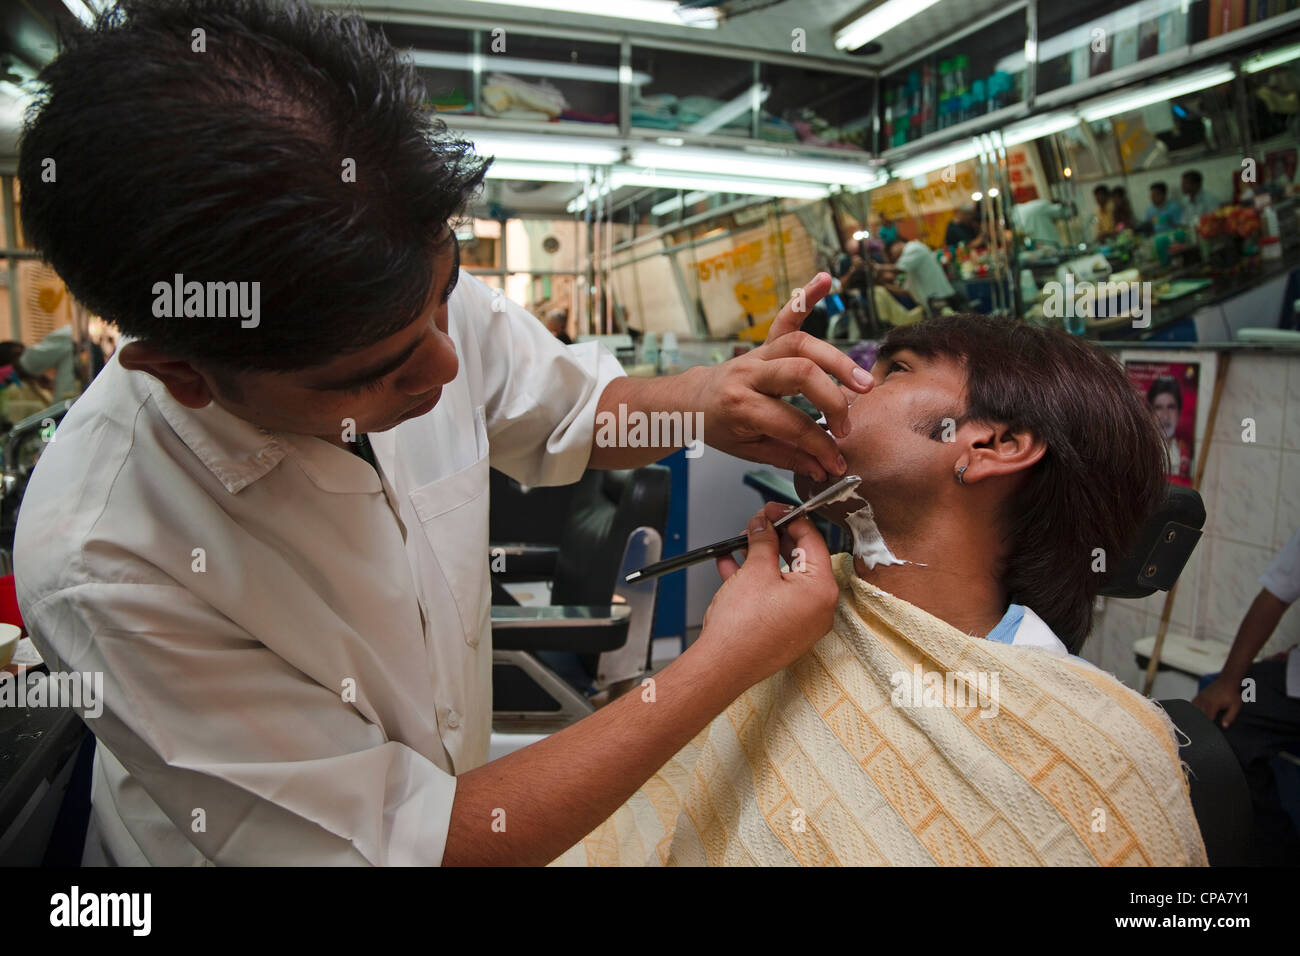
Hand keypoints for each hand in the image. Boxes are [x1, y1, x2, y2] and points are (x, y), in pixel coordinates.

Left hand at [686, 273, 872, 480]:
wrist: (690, 401)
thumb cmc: (719, 427)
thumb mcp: (747, 450)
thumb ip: (788, 456)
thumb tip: (826, 469)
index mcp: (741, 407)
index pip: (792, 425)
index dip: (820, 446)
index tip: (837, 462)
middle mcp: (749, 374)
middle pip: (800, 374)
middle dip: (832, 399)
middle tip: (847, 424)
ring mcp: (758, 354)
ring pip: (801, 344)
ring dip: (836, 360)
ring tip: (862, 381)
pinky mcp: (764, 343)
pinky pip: (786, 317)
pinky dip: (805, 296)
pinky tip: (823, 281)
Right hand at [698, 503, 838, 695]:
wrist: (721, 667)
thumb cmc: (742, 629)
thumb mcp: (755, 570)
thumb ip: (763, 540)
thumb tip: (765, 524)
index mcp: (821, 590)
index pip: (813, 541)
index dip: (791, 519)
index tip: (773, 510)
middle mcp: (818, 608)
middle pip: (800, 559)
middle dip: (774, 539)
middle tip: (757, 524)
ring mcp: (802, 623)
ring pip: (784, 578)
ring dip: (762, 558)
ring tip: (740, 544)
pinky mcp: (785, 632)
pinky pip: (776, 598)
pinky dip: (758, 581)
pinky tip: (733, 567)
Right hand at [1192, 676, 1245, 728]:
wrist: (1227, 680)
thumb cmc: (1232, 694)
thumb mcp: (1235, 706)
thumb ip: (1230, 716)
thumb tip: (1224, 726)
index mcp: (1212, 705)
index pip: (1207, 719)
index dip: (1205, 727)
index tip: (1204, 733)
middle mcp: (1204, 701)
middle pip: (1198, 715)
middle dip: (1198, 723)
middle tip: (1196, 732)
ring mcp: (1200, 697)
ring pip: (1194, 710)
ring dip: (1194, 717)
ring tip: (1191, 724)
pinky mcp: (1199, 695)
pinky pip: (1192, 704)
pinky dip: (1191, 710)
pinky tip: (1191, 714)